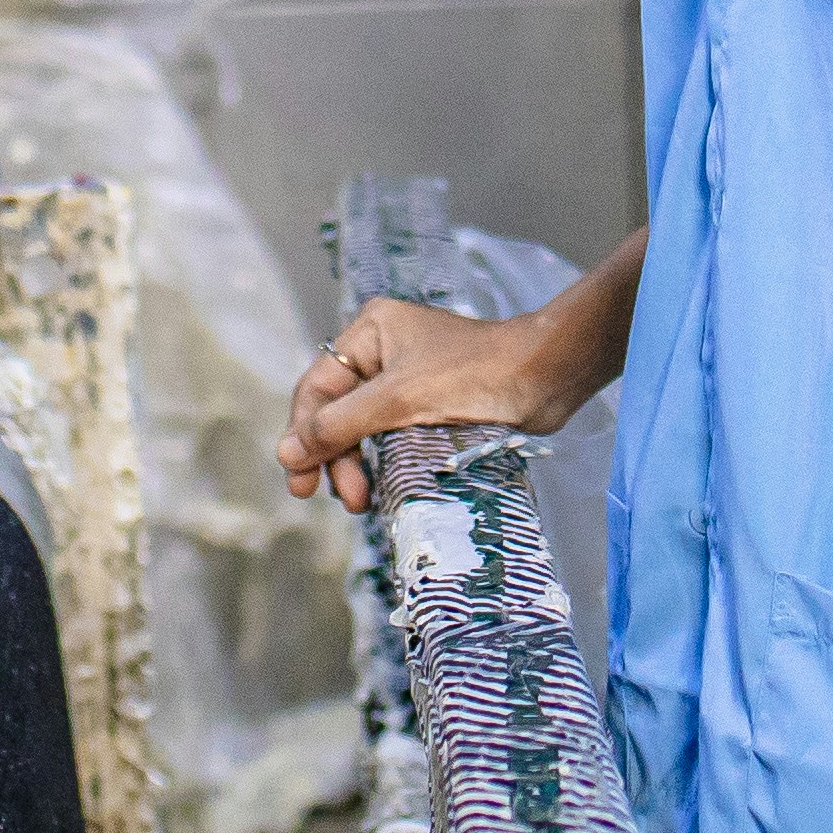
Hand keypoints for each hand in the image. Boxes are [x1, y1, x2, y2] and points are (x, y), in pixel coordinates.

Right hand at [276, 292, 575, 512]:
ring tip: (362, 501)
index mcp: (370, 332)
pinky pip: (392, 439)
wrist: (546, 377)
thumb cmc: (473, 376)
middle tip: (343, 499)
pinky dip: (383, 464)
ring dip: (359, 466)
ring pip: (364, 431)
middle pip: (338, 412)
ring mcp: (408, 381)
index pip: (318, 387)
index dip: (304, 434)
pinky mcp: (431, 407)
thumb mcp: (398, 400)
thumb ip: (340, 426)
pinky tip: (381, 490)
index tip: (298, 479)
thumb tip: (286, 453)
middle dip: (336, 457)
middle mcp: (384, 352)